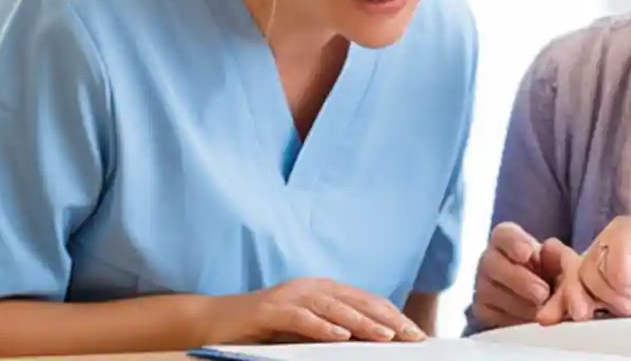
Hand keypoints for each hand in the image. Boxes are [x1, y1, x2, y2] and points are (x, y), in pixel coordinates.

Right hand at [207, 278, 426, 343]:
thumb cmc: (264, 328)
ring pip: (334, 306)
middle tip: (411, 335)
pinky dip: (321, 325)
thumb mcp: (306, 329)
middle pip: (356, 300)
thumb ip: (333, 330)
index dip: (392, 315)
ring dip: (362, 321)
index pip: (365, 301)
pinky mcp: (269, 309)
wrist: (215, 320)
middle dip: (387, 318)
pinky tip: (340, 335)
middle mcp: (310, 287)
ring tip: (386, 336)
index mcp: (322, 290)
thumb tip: (368, 342)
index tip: (415, 333)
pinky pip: (300, 317)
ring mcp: (289, 296)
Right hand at [471, 222, 574, 327]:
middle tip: (543, 293)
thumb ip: (561, 256)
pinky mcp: (484, 311)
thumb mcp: (565, 264)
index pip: (503, 234)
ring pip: (490, 291)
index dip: (513, 242)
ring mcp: (484, 285)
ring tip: (543, 310)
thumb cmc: (556, 277)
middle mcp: (491, 260)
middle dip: (518, 279)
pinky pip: (491, 315)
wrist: (552, 304)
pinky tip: (530, 321)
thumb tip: (550, 248)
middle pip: (492, 263)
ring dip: (519, 303)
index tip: (528, 253)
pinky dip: (512, 319)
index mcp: (508, 240)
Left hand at [538, 215, 630, 322]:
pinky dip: (623, 278)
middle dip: (590, 298)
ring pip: (593, 266)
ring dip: (613, 293)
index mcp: (598, 259)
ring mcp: (622, 231)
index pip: (567, 276)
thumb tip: (547, 315)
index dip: (560, 298)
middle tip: (617, 309)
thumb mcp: (615, 309)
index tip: (551, 319)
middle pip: (577, 272)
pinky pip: (614, 255)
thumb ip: (585, 306)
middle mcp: (606, 242)